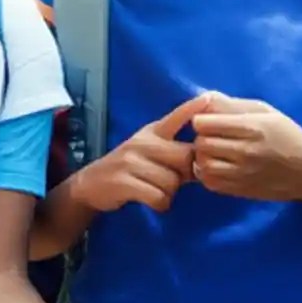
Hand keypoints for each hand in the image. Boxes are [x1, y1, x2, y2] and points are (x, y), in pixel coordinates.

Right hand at [73, 98, 209, 212]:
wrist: (91, 184)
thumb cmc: (130, 169)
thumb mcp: (148, 151)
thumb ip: (175, 152)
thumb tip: (207, 158)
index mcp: (152, 132)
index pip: (176, 117)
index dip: (192, 109)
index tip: (209, 98)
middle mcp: (142, 142)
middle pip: (184, 157)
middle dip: (184, 174)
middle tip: (173, 180)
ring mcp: (131, 161)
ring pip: (172, 182)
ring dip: (169, 193)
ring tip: (155, 191)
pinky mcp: (123, 181)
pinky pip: (158, 197)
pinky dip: (160, 204)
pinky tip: (151, 201)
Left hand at [188, 91, 301, 200]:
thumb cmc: (286, 135)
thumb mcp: (265, 111)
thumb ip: (233, 105)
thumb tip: (204, 99)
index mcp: (252, 127)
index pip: (204, 123)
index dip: (202, 120)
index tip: (210, 121)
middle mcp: (245, 151)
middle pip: (201, 143)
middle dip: (202, 138)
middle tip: (213, 138)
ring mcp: (242, 174)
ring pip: (202, 164)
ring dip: (202, 157)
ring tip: (214, 153)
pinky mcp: (240, 190)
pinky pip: (209, 182)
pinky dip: (207, 174)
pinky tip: (218, 166)